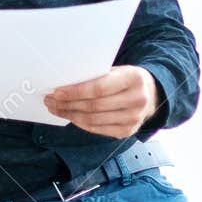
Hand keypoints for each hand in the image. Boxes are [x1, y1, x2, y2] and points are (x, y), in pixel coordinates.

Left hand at [43, 66, 158, 138]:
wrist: (151, 94)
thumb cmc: (126, 79)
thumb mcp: (116, 70)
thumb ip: (96, 76)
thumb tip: (64, 83)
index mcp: (133, 79)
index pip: (98, 88)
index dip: (75, 92)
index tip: (56, 92)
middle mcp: (137, 100)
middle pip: (93, 106)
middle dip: (67, 104)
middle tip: (50, 100)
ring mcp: (133, 119)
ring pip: (93, 120)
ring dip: (70, 115)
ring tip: (56, 108)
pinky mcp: (127, 132)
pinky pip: (97, 129)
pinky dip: (80, 123)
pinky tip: (70, 116)